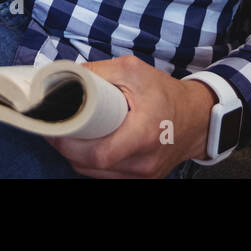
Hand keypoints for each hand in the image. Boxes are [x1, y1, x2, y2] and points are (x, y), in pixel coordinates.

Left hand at [45, 54, 215, 177]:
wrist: (197, 118)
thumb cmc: (166, 93)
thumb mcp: (134, 71)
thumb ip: (99, 72)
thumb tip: (66, 76)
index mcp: (144, 135)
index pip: (99, 154)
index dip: (70, 144)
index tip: (53, 127)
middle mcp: (144, 162)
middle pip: (91, 166)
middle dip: (67, 147)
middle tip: (54, 126)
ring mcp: (143, 175)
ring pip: (95, 174)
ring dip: (76, 156)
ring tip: (66, 134)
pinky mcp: (142, 179)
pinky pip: (107, 176)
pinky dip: (91, 163)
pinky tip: (83, 145)